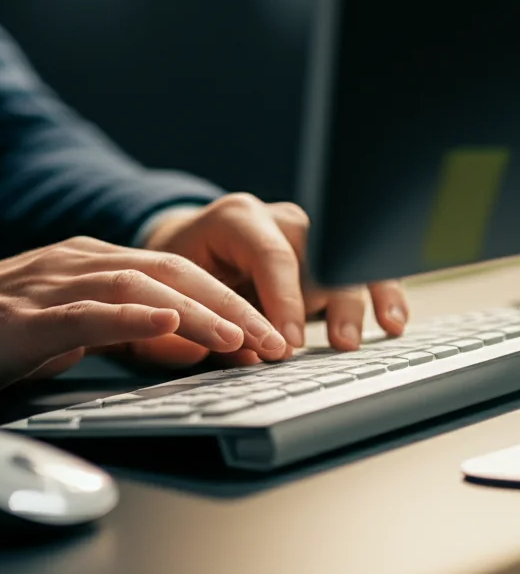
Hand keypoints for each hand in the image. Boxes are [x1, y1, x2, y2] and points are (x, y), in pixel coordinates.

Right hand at [0, 235, 290, 395]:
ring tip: (240, 338)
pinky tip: (167, 325)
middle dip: (229, 305)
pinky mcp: (25, 319)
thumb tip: (177, 342)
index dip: (225, 299)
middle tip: (274, 339)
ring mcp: (51, 286)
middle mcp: (76, 263)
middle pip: (169, 273)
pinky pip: (87, 313)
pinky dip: (132, 318)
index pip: (173, 274)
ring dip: (197, 312)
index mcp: (87, 262)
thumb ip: (116, 326)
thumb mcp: (63, 325)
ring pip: (139, 288)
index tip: (265, 331)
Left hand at [131, 193, 408, 367]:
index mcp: (237, 218)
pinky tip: (391, 322)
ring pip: (346, 262)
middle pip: (319, 255)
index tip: (289, 344)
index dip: (284, 300)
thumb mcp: (181, 287)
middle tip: (339, 344)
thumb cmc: (183, 269)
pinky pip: (360, 270)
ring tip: (372, 335)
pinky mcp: (326, 254)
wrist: (188, 246)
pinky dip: (378, 295)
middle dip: (331, 301)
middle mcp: (278, 220)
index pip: (270, 255)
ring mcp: (308, 234)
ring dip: (359, 302)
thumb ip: (208, 318)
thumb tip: (248, 354)